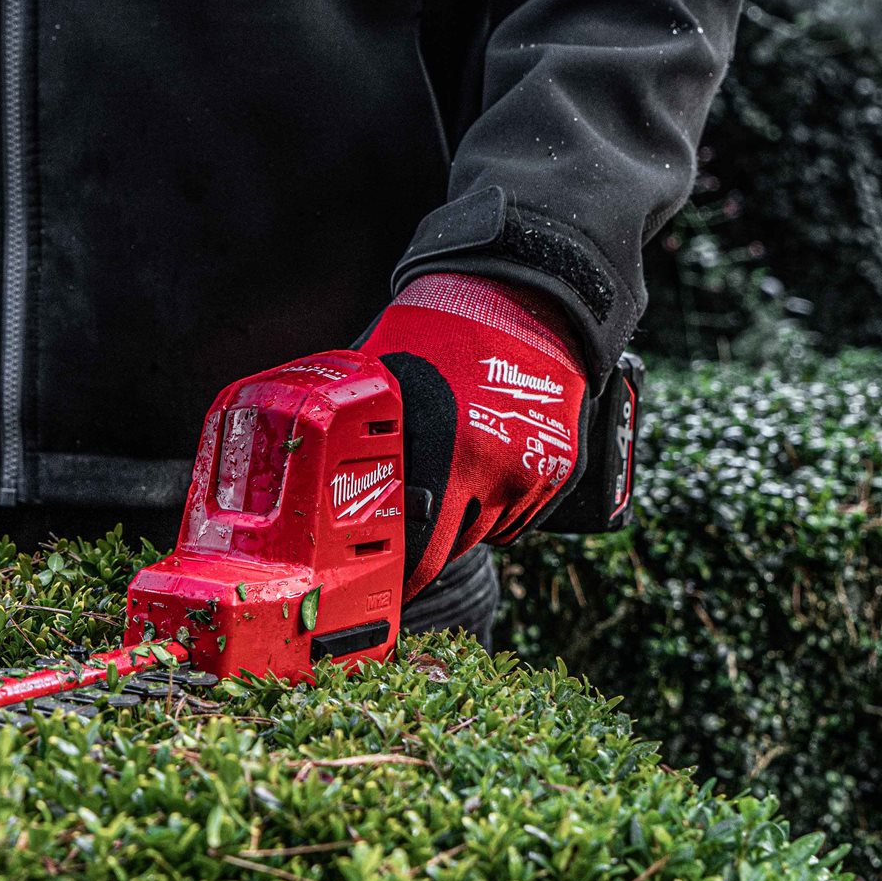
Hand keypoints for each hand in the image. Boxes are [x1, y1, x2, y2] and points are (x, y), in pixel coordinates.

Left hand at [359, 273, 585, 599]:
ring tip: (442, 491)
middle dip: (424, 554)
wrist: (526, 293)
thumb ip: (362, 430)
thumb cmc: (442, 327)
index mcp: (444, 454)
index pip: (416, 551)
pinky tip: (479, 477)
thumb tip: (322, 471)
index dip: (394, 576)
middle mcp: (493, 471)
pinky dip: (497, 509)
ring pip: (486, 534)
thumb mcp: (386, 374)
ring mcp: (531, 472)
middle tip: (398, 550)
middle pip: (451, 551)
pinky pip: (519, 516)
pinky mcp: (559, 466)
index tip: (373, 587)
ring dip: (461, 526)